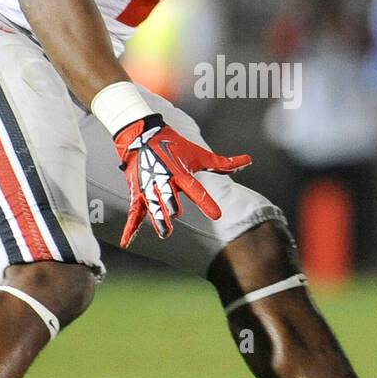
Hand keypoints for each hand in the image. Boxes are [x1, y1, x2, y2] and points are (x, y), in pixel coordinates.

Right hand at [113, 114, 251, 246]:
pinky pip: (133, 213)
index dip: (207, 202)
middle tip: (176, 214)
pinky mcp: (136, 193)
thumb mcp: (198, 154)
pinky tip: (128, 243)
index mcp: (180, 173)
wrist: (141, 134)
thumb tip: (249, 161)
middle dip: (171, 206)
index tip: (217, 215)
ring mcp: (148, 188)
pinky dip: (130, 229)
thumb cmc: (174, 146)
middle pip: (168, 198)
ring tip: (164, 232)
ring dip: (158, 219)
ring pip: (152, 206)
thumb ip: (223, 163)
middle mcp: (164, 181)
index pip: (196, 190)